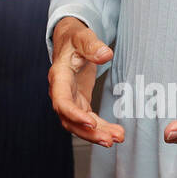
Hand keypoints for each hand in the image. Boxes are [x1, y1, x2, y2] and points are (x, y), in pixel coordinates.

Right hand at [48, 16, 124, 146]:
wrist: (70, 42)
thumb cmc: (74, 39)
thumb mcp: (82, 37)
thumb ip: (92, 46)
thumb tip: (106, 54)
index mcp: (59, 77)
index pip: (62, 101)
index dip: (74, 114)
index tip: (91, 122)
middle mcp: (60, 92)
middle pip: (69, 120)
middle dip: (88, 132)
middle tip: (109, 140)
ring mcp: (69, 100)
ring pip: (78, 125)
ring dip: (96, 134)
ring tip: (117, 138)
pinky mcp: (79, 103)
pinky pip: (88, 121)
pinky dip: (101, 128)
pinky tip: (116, 133)